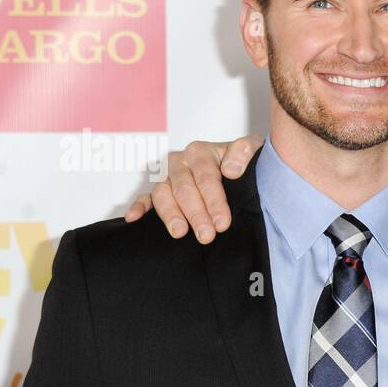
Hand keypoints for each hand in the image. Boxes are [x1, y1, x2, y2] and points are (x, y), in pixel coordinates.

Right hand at [124, 134, 262, 242]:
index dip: (214, 201)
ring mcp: (168, 177)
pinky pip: (145, 197)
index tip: (223, 223)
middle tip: (206, 236)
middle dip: (196, 214)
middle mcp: (181, 162)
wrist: (238, 165)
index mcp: (201, 152)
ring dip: (171, 214)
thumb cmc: (243, 161)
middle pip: (184, 189)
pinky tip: (134, 218)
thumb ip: (244, 152)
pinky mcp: (160, 190)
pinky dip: (139, 206)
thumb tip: (230, 170)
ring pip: (163, 194)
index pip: (206, 177)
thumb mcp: (253, 150)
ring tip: (180, 233)